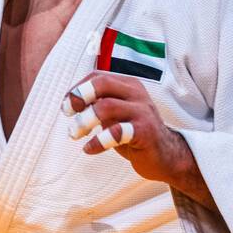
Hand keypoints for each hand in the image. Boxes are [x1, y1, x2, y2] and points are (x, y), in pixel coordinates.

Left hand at [61, 72, 196, 187]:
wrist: (165, 155)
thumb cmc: (132, 132)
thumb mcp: (115, 114)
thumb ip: (97, 103)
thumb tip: (70, 100)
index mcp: (128, 85)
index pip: (97, 77)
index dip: (77, 89)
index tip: (66, 107)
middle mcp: (136, 94)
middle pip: (102, 83)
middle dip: (79, 97)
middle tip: (67, 114)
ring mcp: (142, 112)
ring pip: (106, 107)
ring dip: (84, 121)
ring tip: (74, 134)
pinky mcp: (145, 132)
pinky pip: (116, 133)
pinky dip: (97, 141)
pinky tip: (89, 149)